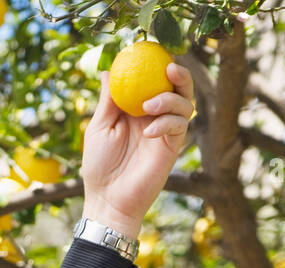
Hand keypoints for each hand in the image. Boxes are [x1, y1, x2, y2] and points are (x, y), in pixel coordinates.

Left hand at [80, 61, 196, 238]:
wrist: (109, 199)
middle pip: (177, 88)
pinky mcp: (172, 147)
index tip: (154, 52)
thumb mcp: (98, 127)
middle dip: (179, 74)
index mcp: (135, 109)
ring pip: (185, 104)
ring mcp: (165, 132)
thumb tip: (107, 70)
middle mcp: (154, 117)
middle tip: (169, 67)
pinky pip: (180, 126)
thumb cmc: (99, 166)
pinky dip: (168, 122)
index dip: (157, 65)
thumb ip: (107, 100)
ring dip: (170, 99)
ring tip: (149, 106)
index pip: (153, 80)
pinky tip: (151, 130)